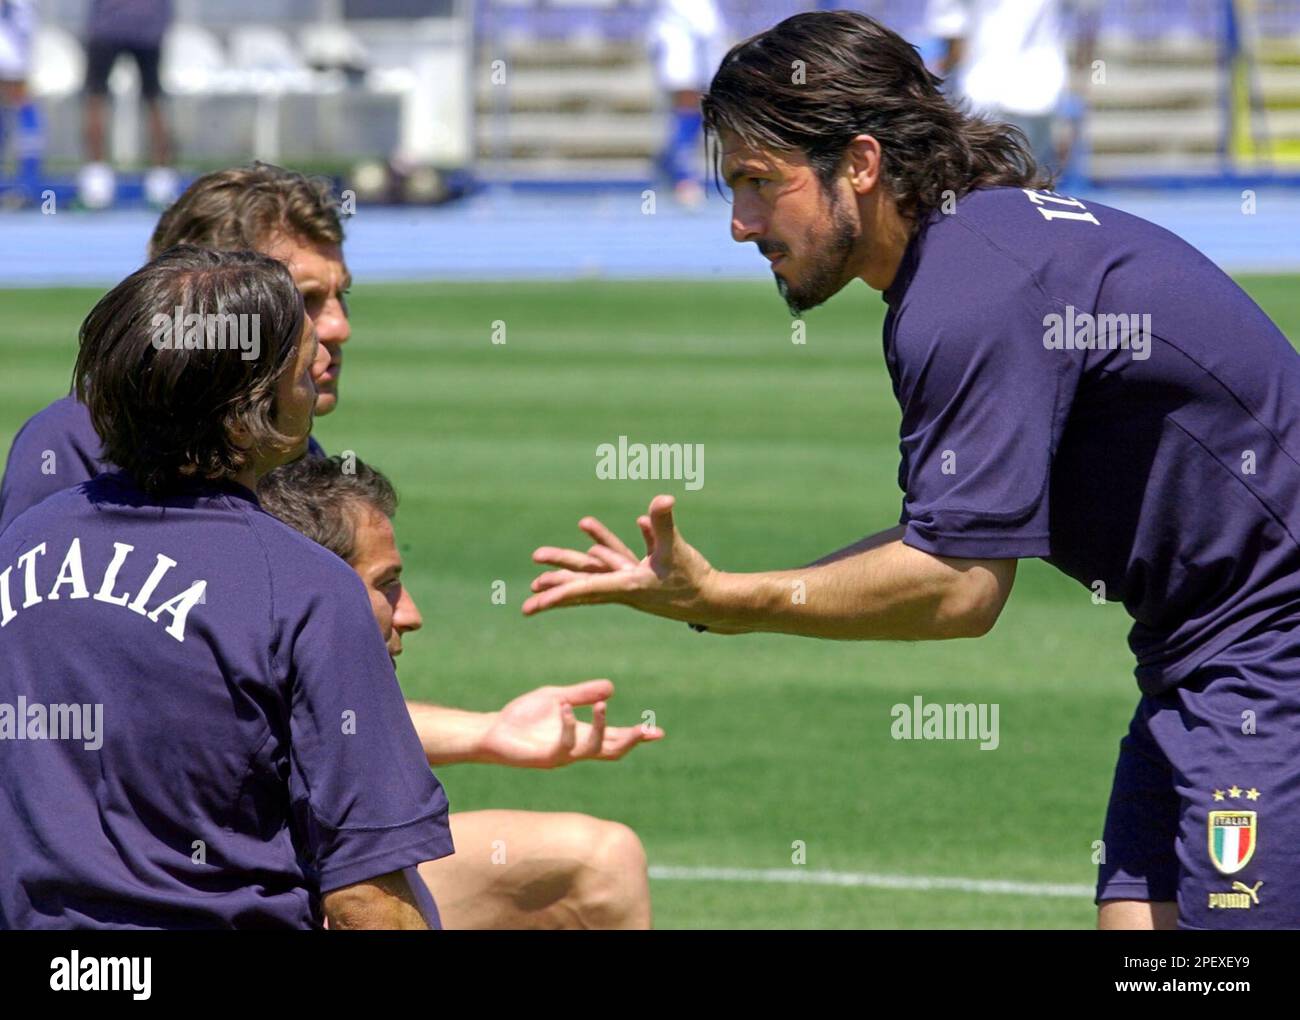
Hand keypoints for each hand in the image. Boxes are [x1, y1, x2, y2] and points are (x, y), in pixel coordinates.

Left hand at [478, 679, 663, 768]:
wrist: (494, 729)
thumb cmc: (525, 717)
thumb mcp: (558, 697)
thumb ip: (582, 694)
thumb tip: (612, 688)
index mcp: (583, 734)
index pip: (615, 737)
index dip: (637, 735)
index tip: (658, 731)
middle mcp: (577, 748)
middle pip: (612, 750)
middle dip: (631, 741)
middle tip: (647, 731)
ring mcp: (563, 756)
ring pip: (593, 750)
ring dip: (601, 729)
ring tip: (602, 706)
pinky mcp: (546, 757)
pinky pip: (564, 744)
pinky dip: (568, 724)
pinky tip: (565, 706)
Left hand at [524, 495, 717, 623]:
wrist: (718, 602)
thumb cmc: (695, 582)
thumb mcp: (677, 551)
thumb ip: (664, 524)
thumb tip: (662, 498)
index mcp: (626, 586)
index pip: (585, 589)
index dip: (558, 594)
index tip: (534, 603)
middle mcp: (626, 586)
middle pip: (584, 581)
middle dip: (557, 581)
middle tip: (531, 584)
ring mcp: (637, 581)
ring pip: (601, 570)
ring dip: (578, 562)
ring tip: (556, 559)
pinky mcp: (651, 574)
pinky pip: (630, 556)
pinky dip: (627, 541)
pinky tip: (637, 522)